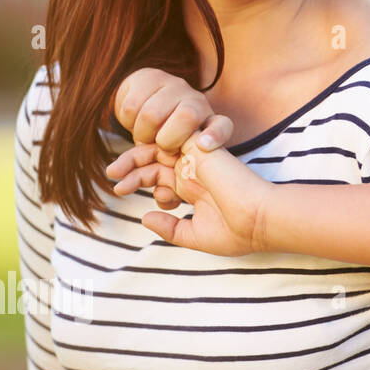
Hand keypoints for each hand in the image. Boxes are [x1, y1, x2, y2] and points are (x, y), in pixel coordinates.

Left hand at [107, 134, 267, 257]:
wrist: (258, 221)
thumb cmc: (235, 233)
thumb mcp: (194, 236)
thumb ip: (169, 228)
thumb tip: (145, 217)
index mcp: (194, 188)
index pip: (160, 176)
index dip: (137, 180)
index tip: (118, 191)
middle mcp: (195, 171)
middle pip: (156, 159)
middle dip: (130, 165)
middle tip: (110, 175)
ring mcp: (198, 160)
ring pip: (160, 146)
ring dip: (134, 155)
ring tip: (115, 170)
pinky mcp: (202, 149)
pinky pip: (175, 134)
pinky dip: (154, 140)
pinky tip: (136, 159)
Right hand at [114, 68, 232, 154]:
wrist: (145, 100)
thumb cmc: (165, 133)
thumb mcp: (178, 149)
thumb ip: (179, 162)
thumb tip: (166, 179)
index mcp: (209, 122)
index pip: (222, 127)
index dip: (215, 136)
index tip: (204, 146)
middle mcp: (197, 100)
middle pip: (186, 117)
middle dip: (166, 140)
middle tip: (160, 146)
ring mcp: (176, 86)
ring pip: (151, 115)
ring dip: (142, 133)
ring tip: (145, 134)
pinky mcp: (151, 77)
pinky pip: (131, 107)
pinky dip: (128, 121)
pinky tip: (135, 120)